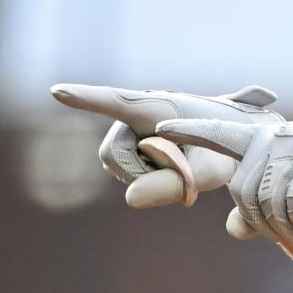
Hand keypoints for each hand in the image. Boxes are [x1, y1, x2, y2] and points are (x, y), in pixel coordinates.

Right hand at [49, 83, 283, 208]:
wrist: (235, 142)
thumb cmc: (224, 151)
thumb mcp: (206, 174)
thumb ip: (173, 185)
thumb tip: (130, 200)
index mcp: (155, 106)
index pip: (114, 101)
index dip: (86, 99)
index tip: (57, 91)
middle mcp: (133, 113)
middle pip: (113, 156)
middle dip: (143, 171)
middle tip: (182, 171)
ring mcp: (127, 128)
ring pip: (118, 166)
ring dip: (147, 174)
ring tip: (180, 164)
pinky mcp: (129, 142)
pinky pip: (125, 170)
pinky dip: (148, 177)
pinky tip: (171, 169)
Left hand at [156, 117, 292, 247]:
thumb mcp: (291, 199)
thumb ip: (259, 212)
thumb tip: (235, 229)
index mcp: (260, 141)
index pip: (216, 134)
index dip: (187, 134)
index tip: (155, 132)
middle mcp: (271, 139)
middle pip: (244, 193)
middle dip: (264, 223)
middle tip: (290, 234)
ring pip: (267, 202)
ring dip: (285, 229)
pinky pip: (292, 203)